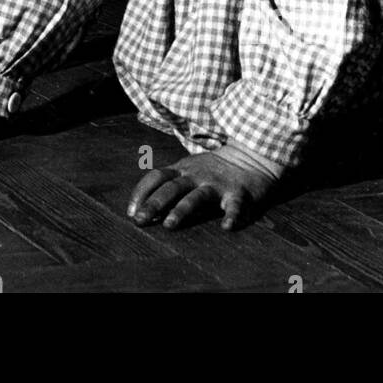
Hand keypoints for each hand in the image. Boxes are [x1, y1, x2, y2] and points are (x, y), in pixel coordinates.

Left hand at [127, 142, 284, 230]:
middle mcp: (197, 175)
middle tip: (140, 221)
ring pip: (197, 196)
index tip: (131, 212)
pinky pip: (235, 206)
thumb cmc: (213, 168)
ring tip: (170, 224)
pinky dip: (232, 216)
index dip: (141, 193)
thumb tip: (139, 209)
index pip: (156, 177)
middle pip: (172, 188)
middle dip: (154, 203)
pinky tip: (227, 227)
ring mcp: (217, 184)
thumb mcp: (188, 169)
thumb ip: (168, 184)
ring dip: (182, 209)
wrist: (251, 156)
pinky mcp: (239, 193)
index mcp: (182, 170)